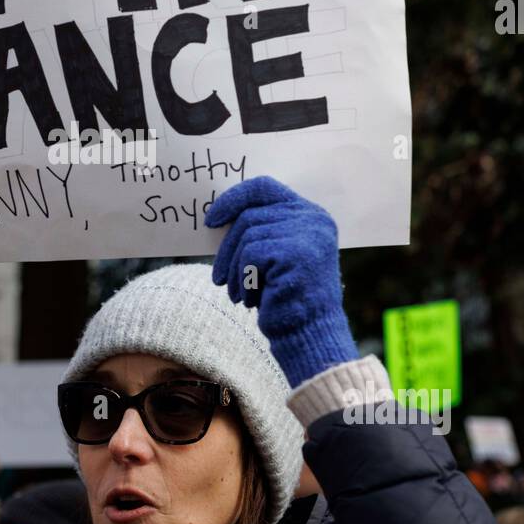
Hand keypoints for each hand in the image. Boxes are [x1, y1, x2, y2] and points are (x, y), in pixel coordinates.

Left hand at [205, 176, 358, 387]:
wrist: (309, 335)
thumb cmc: (286, 298)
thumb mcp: (275, 256)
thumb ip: (259, 231)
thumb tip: (216, 217)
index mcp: (311, 215)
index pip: (264, 188)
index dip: (233, 199)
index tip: (211, 220)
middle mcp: (313, 219)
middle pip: (249, 215)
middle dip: (226, 249)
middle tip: (217, 279)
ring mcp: (307, 234)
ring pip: (247, 236)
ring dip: (234, 270)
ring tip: (238, 294)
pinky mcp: (296, 252)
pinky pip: (250, 255)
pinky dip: (243, 279)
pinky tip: (250, 299)